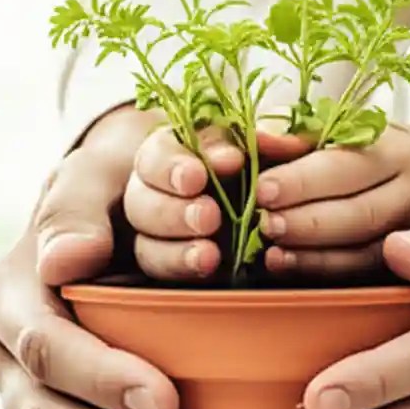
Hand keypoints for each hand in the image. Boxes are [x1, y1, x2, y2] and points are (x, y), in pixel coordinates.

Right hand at [0, 106, 201, 408]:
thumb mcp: (99, 180)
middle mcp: (3, 359)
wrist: (109, 228)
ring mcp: (19, 406)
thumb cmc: (116, 200)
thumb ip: (78, 207)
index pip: (42, 348)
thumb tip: (65, 259)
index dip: (100, 380)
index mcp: (8, 298)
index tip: (168, 400)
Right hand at [124, 127, 310, 280]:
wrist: (251, 194)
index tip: (197, 176)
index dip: (171, 167)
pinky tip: (206, 265)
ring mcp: (158, 230)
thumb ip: (261, 140)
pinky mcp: (171, 259)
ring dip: (175, 250)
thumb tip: (269, 140)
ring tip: (208, 254)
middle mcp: (152, 191)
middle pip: (140, 203)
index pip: (154, 157)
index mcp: (167, 153)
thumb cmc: (250, 160)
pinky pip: (160, 268)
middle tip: (208, 217)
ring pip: (145, 242)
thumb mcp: (255, 144)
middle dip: (174, 212)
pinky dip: (181, 267)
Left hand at [257, 124, 409, 279]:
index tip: (264, 188)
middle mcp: (409, 192)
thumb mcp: (344, 127)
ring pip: (364, 249)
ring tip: (271, 251)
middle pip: (361, 213)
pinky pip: (362, 270)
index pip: (348, 167)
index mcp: (394, 149)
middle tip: (265, 223)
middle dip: (308, 222)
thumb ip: (297, 136)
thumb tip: (258, 137)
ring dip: (312, 254)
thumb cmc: (371, 146)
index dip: (304, 181)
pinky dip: (321, 270)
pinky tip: (285, 265)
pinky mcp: (402, 259)